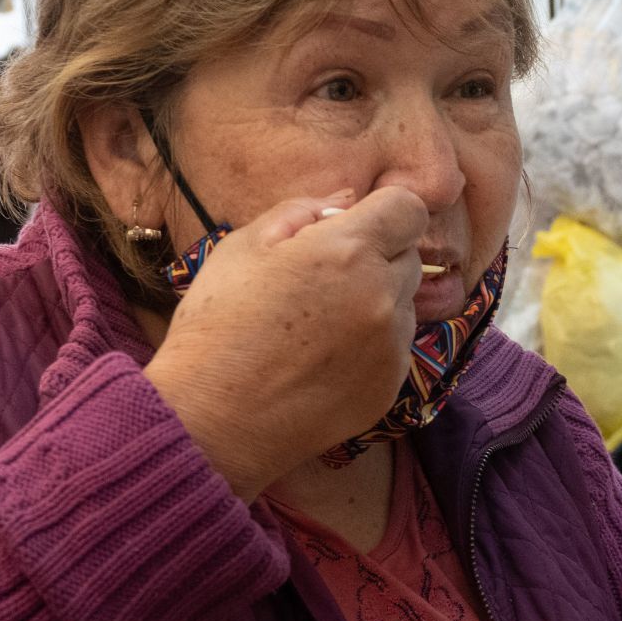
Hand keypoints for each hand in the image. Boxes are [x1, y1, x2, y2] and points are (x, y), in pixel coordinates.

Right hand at [144, 188, 428, 498]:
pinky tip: (325, 359)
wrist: (213, 419)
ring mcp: (391, 346)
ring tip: (319, 326)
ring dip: (376, 303)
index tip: (359, 226)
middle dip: (377, 257)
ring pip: (405, 305)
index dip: (385, 211)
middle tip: (323, 279)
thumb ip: (302, 212)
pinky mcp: (390, 386)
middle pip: (409, 257)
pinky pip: (396, 349)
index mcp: (348, 252)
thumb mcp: (243, 247)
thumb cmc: (218, 325)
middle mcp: (383, 296)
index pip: (408, 208)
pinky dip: (372, 346)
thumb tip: (346, 201)